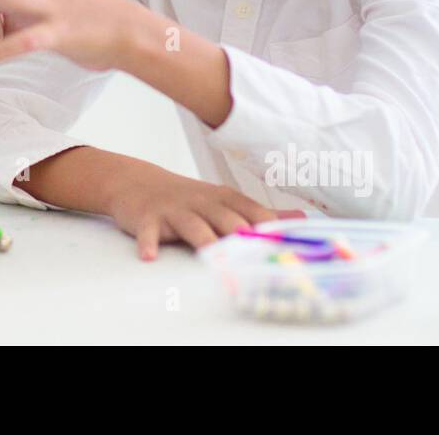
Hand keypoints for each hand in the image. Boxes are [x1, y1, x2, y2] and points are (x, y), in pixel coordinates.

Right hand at [105, 163, 298, 260]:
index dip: (271, 230)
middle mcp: (203, 202)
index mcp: (225, 199)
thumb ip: (259, 213)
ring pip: (193, 225)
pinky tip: (149, 255)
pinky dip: (149, 242)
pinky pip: (149, 231)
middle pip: (227, 219)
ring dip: (203, 239)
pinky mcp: (148, 218)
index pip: (254, 213)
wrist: (138, 182)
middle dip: (241, 236)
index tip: (288, 247)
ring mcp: (175, 210)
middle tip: (255, 256)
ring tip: (211, 256)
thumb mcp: (223, 200)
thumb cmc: (187, 198)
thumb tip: (300, 219)